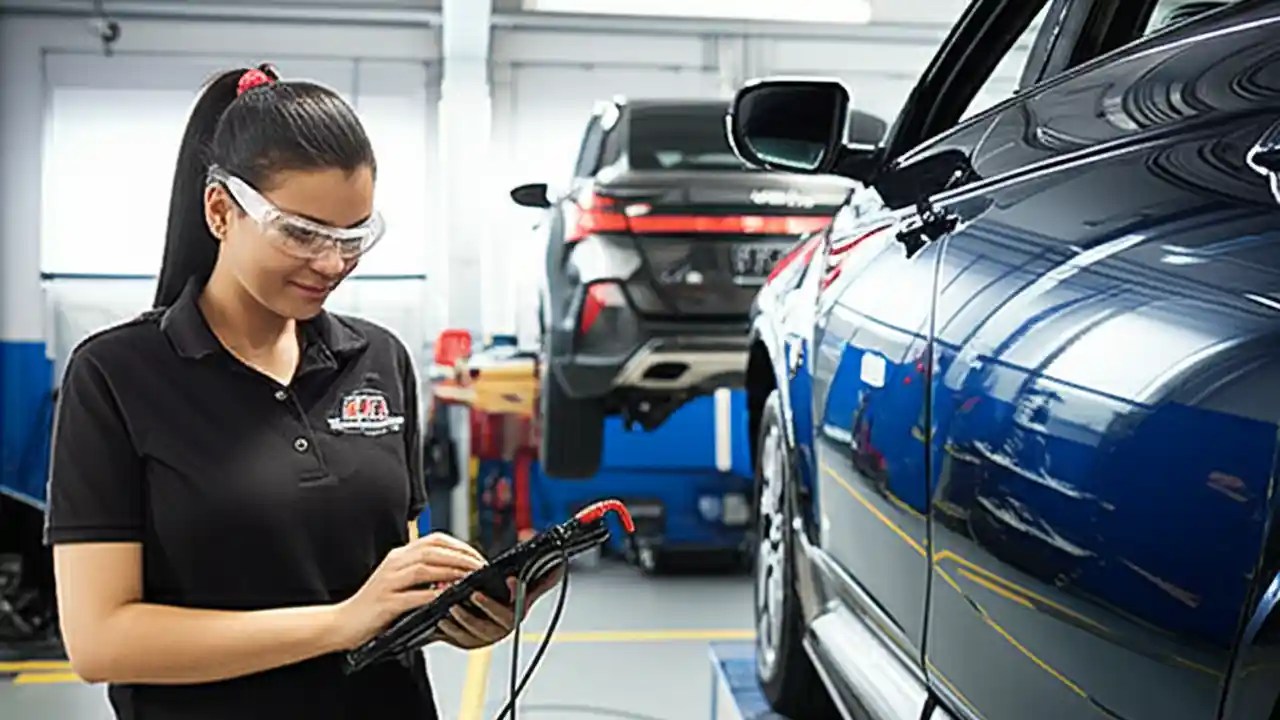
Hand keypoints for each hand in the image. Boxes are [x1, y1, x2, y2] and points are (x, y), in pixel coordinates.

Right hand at [332, 532, 485, 651]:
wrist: (342, 623)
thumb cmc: (374, 607)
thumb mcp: (400, 583)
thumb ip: (423, 576)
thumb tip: (456, 575)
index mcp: (399, 556)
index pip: (434, 540)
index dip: (459, 546)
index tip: (478, 557)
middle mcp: (394, 564)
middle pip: (433, 551)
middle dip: (461, 557)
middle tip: (481, 567)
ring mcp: (388, 582)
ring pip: (425, 568)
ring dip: (451, 572)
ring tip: (471, 579)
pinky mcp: (385, 603)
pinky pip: (413, 595)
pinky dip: (433, 596)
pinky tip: (448, 599)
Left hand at [435, 570, 562, 649]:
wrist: (478, 621)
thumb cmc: (502, 602)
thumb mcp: (521, 590)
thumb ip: (542, 580)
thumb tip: (559, 566)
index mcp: (518, 611)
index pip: (522, 601)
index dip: (516, 591)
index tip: (510, 579)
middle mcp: (504, 626)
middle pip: (499, 620)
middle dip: (487, 606)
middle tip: (474, 593)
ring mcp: (486, 635)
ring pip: (476, 631)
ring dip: (465, 619)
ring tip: (453, 605)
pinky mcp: (468, 641)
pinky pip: (458, 639)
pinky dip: (449, 630)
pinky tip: (442, 618)